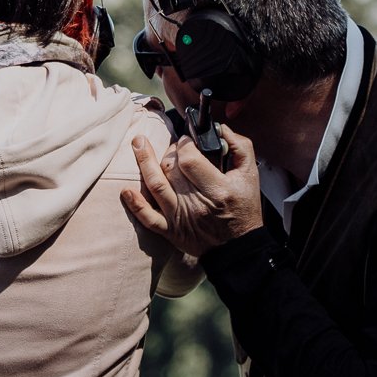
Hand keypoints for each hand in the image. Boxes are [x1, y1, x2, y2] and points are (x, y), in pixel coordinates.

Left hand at [122, 124, 263, 257]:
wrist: (238, 247)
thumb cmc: (244, 208)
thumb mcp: (250, 175)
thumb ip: (240, 147)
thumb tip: (220, 129)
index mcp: (218, 189)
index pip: (191, 160)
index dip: (185, 144)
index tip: (187, 139)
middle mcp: (197, 203)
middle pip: (171, 169)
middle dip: (168, 151)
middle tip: (173, 146)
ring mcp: (180, 218)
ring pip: (156, 186)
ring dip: (144, 162)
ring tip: (137, 143)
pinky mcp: (171, 231)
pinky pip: (149, 218)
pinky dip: (136, 205)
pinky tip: (126, 191)